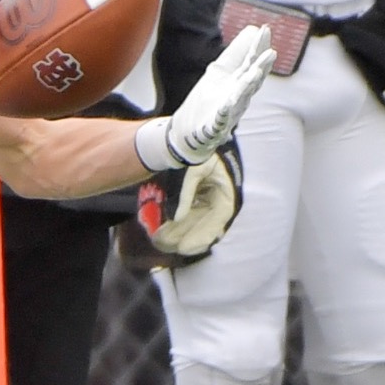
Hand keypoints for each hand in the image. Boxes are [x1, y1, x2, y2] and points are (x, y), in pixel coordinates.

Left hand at [135, 24, 274, 169]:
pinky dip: (224, 113)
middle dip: (261, 67)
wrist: (190, 130)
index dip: (259, 47)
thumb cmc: (209, 99)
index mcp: (240, 83)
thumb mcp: (222, 72)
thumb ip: (236, 53)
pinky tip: (226, 104)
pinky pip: (220, 120)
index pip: (252, 62)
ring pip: (241, 98)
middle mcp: (239, 97)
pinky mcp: (214, 127)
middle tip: (271, 52)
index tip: (265, 30)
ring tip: (255, 72)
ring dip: (248, 86)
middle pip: (252, 80)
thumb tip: (253, 28)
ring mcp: (228, 113)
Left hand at [139, 139, 243, 260]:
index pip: (215, 223)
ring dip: (177, 232)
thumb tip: (176, 217)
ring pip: (193, 223)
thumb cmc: (199, 150)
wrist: (192, 136)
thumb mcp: (194, 169)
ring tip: (158, 240)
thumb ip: (186, 193)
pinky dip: (175, 223)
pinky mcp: (198, 199)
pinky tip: (162, 229)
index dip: (201, 237)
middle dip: (182, 237)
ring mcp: (208, 201)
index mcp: (226, 195)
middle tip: (163, 245)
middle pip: (202, 227)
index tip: (184, 248)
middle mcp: (219, 201)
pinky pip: (188, 216)